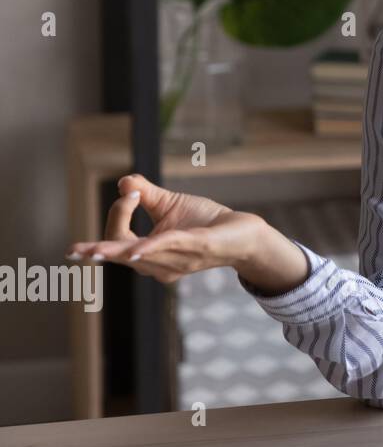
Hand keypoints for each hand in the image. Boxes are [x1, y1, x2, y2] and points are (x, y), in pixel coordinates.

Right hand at [68, 173, 265, 284]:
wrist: (242, 231)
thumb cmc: (205, 221)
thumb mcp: (169, 204)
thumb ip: (144, 194)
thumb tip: (123, 182)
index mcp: (148, 255)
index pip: (118, 240)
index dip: (117, 214)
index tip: (130, 192)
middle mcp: (159, 263)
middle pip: (121, 253)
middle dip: (98, 252)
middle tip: (75, 251)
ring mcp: (178, 258)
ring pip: (140, 255)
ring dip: (117, 251)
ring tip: (93, 252)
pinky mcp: (198, 247)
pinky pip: (169, 247)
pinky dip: (151, 246)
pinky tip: (135, 250)